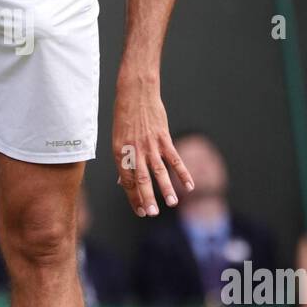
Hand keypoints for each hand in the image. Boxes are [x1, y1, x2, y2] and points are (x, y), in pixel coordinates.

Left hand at [112, 76, 192, 216]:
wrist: (136, 92)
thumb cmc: (125, 116)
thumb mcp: (118, 139)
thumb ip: (123, 161)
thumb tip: (122, 182)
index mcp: (119, 152)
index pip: (126, 181)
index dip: (133, 198)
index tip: (139, 211)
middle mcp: (134, 150)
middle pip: (141, 179)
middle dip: (147, 199)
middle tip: (152, 214)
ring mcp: (150, 145)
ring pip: (159, 171)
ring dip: (166, 189)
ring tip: (173, 204)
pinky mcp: (163, 138)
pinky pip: (174, 159)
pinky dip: (182, 173)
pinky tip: (189, 185)